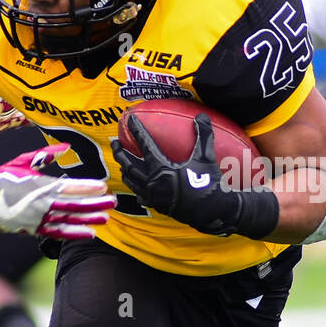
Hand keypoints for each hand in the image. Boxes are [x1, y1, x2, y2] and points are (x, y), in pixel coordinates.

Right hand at [0, 146, 115, 237]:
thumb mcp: (23, 161)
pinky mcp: (32, 229)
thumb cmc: (2, 177)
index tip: (103, 187)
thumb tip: (65, 147)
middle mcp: (41, 203)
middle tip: (112, 203)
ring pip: (68, 220)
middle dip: (94, 204)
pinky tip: (89, 234)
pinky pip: (57, 233)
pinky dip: (74, 234)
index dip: (88, 188)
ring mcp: (37, 218)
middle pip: (73, 204)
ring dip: (88, 220)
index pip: (69, 187)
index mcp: (40, 185)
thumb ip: (46, 155)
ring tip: (105, 219)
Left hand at [112, 113, 276, 237]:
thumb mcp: (206, 157)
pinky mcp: (156, 205)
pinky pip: (139, 194)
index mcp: (161, 168)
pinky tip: (136, 184)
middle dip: (119, 152)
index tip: (129, 119)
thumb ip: (203, 135)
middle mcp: (152, 182)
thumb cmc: (208, 182)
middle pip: (128, 164)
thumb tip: (202, 115)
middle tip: (115, 142)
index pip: (144, 145)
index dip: (136, 130)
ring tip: (122, 162)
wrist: (211, 211)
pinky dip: (135, 186)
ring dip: (124, 169)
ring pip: (131, 180)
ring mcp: (152, 195)